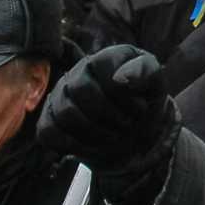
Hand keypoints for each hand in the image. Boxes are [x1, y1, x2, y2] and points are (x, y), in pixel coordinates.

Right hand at [40, 48, 176, 203]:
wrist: (134, 130)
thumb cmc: (143, 100)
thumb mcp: (156, 82)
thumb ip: (144, 71)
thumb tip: (120, 79)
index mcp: (103, 58)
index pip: (102, 69)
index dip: (124, 95)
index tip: (141, 108)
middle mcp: (77, 73)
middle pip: (81, 90)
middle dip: (110, 115)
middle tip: (128, 125)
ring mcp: (59, 97)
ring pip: (66, 113)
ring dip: (96, 132)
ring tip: (115, 136)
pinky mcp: (49, 121)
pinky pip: (50, 133)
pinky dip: (75, 145)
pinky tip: (96, 146)